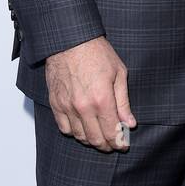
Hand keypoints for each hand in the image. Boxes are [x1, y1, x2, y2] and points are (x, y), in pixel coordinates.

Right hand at [45, 37, 135, 151]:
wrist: (70, 40)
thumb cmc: (96, 52)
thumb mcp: (119, 73)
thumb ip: (123, 102)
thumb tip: (129, 123)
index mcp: (102, 100)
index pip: (112, 132)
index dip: (120, 142)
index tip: (124, 144)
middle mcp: (83, 107)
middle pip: (96, 139)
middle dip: (107, 145)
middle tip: (113, 143)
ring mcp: (67, 106)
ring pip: (79, 136)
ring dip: (91, 140)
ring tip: (99, 136)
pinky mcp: (55, 103)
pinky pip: (64, 128)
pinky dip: (74, 132)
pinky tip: (82, 127)